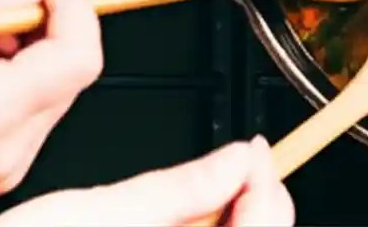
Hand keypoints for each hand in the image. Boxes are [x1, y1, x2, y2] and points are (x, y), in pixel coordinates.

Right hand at [0, 137, 293, 226]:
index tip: (255, 149)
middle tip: (240, 166)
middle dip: (257, 203)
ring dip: (232, 222)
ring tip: (210, 194)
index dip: (266, 180)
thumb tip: (238, 158)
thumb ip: (180, 187)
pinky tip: (185, 225)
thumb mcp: (101, 212)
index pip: (264, 223)